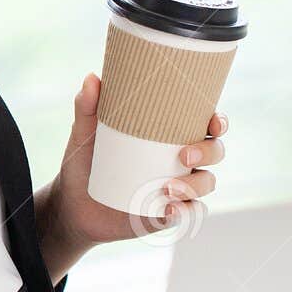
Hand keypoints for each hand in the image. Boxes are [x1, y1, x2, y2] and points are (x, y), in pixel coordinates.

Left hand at [47, 72, 227, 248]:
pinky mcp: (169, 212)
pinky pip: (190, 213)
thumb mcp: (84, 133)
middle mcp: (181, 160)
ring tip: (167, 189)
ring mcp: (178, 187)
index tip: (213, 122)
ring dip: (195, 185)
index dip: (219, 122)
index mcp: (170, 135)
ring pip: (207, 183)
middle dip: (209, 152)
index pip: (206, 124)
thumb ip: (87, 106)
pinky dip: (185, 213)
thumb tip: (92, 78)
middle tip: (183, 155)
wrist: (73, 203)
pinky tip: (168, 210)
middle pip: (216, 152)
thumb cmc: (85, 162)